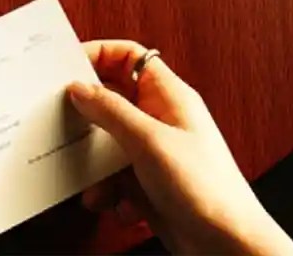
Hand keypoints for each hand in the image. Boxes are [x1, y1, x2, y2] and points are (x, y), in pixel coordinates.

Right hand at [69, 41, 292, 255]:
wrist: (227, 244)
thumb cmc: (206, 188)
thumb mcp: (148, 141)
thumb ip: (110, 110)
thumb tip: (80, 89)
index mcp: (169, 96)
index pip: (128, 56)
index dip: (97, 55)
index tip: (66, 68)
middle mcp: (162, 119)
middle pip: (112, 100)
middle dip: (88, 118)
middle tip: (64, 124)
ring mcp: (155, 152)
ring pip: (109, 143)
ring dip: (95, 164)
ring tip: (94, 181)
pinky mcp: (150, 182)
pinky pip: (115, 176)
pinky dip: (109, 190)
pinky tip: (117, 204)